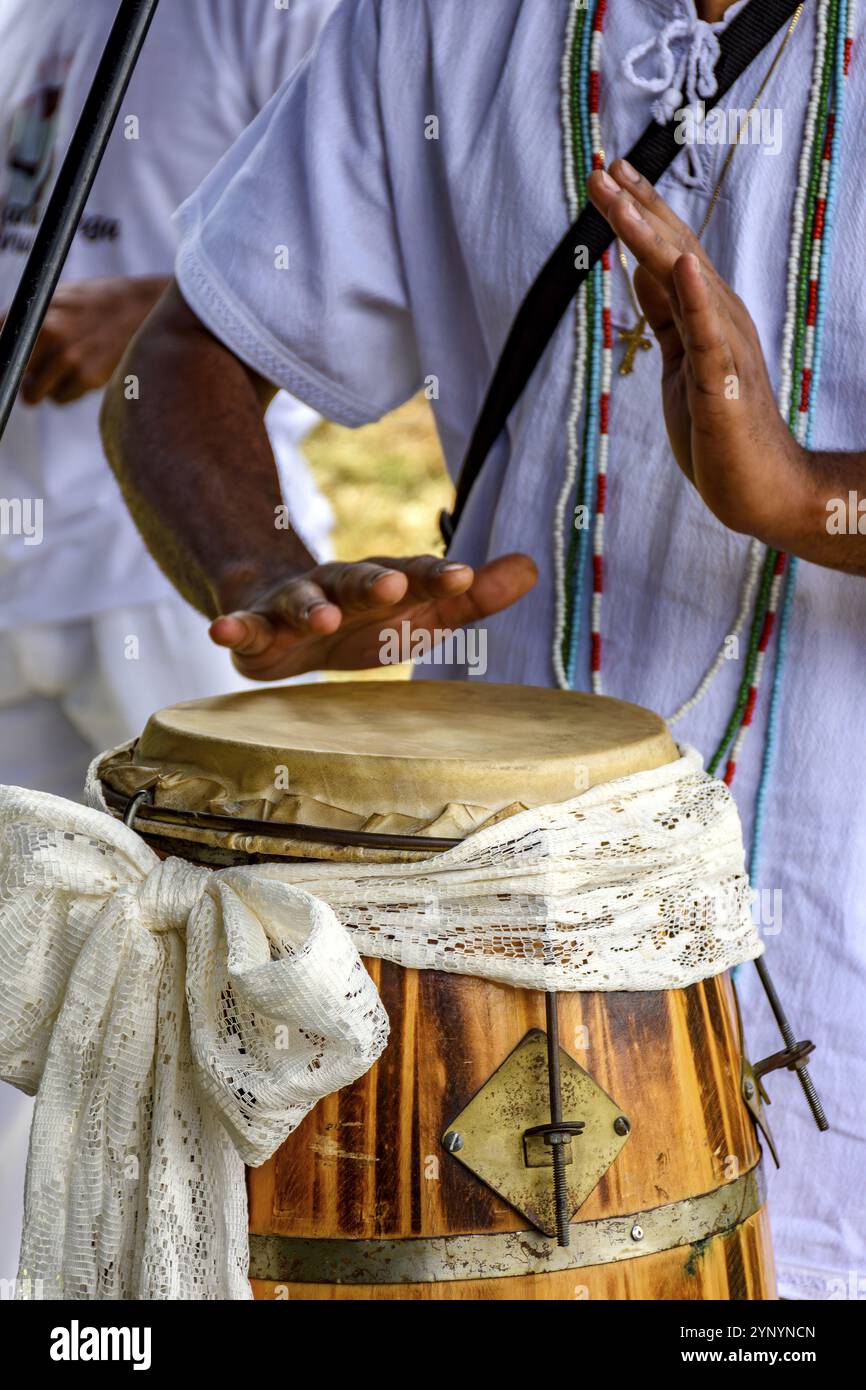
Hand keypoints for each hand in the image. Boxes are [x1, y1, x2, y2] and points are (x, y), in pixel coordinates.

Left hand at [13, 276, 168, 405]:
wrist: (141, 306)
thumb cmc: (96, 302)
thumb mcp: (58, 297)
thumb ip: (28, 318)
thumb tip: (5, 344)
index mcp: (35, 311)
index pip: (2, 344)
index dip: (5, 360)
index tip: (10, 366)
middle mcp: (49, 332)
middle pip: (14, 373)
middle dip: (22, 378)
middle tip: (33, 375)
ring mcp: (69, 356)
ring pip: (34, 392)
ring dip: (43, 389)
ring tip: (62, 371)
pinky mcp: (88, 376)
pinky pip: (60, 398)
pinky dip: (66, 393)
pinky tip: (82, 374)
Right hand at [209, 553, 537, 679]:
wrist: (282, 612)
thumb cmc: (366, 618)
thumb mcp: (421, 612)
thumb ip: (473, 598)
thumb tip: (532, 566)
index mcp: (385, 583)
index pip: (414, 575)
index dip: (436, 576)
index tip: (463, 576)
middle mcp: (340, 586)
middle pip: (358, 579)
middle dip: (375, 582)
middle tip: (394, 586)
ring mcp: (294, 604)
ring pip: (301, 601)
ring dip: (311, 607)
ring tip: (322, 616)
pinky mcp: (256, 629)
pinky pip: (243, 626)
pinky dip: (232, 628)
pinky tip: (220, 631)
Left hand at [588, 160, 809, 546]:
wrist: (761, 488)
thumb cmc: (720, 431)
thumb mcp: (683, 362)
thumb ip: (668, 314)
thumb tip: (641, 268)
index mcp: (707, 314)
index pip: (671, 249)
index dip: (639, 210)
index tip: (608, 170)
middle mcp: (720, 318)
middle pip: (675, 249)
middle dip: (635, 207)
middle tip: (600, 165)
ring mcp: (723, 348)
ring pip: (685, 280)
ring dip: (652, 235)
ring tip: (621, 194)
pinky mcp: (724, 384)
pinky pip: (708, 337)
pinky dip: (695, 299)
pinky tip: (681, 266)